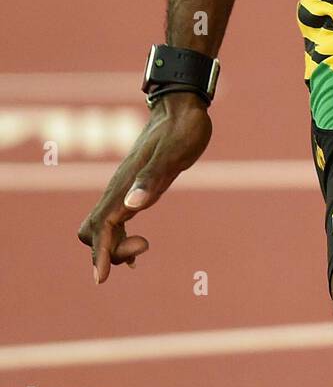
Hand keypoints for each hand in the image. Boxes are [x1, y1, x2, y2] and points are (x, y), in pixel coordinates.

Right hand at [77, 91, 211, 283]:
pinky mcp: (134, 188)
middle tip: (145, 247)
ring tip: (145, 247)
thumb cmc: (182, 128)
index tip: (102, 279)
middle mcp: (119, 189)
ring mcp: (125, 189)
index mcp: (124, 184)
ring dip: (117, 246)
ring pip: (105, 228)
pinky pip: (117, 221)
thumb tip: (134, 205)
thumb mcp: (174, 152)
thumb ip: (153, 177)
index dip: (99, 253)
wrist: (181, 107)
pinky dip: (121, 239)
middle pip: (95, 232)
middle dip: (109, 251)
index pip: (101, 226)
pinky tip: (138, 247)